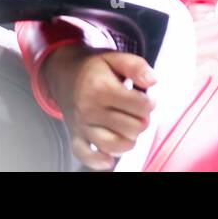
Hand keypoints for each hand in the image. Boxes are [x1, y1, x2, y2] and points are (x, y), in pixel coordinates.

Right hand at [44, 44, 157, 170]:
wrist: (65, 74)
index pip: (140, 106)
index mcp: (100, 88)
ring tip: (129, 127)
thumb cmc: (95, 68)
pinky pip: (86, 157)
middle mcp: (89, 110)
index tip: (146, 97)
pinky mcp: (75, 137)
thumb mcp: (116, 57)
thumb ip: (137, 66)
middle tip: (138, 111)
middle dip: (142, 120)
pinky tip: (110, 158)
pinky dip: (99, 161)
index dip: (150, 102)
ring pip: (113, 145)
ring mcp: (82, 126)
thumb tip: (152, 81)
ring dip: (129, 140)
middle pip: (131, 128)